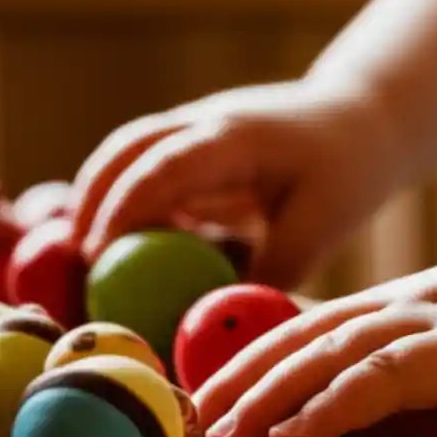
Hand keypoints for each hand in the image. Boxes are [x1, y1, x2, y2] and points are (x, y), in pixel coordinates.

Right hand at [72, 81, 397, 287]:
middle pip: (126, 148)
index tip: (94, 254)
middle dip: (90, 199)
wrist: (363, 116)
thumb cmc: (349, 170)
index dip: (122, 208)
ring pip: (127, 152)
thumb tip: (217, 321)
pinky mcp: (193, 141)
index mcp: (235, 137)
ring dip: (100, 197)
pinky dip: (128, 201)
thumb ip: (268, 273)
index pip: (162, 166)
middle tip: (73, 260)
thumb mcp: (320, 228)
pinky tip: (125, 246)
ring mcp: (195, 125)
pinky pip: (147, 167)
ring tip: (86, 258)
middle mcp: (204, 121)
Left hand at [193, 210, 436, 436]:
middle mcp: (409, 305)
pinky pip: (393, 375)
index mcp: (402, 306)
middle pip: (302, 339)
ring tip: (222, 434)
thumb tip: (345, 424)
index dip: (246, 365)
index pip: (305, 331)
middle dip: (238, 381)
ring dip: (268, 394)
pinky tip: (298, 433)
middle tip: (188, 423)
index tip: (201, 402)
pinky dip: (338, 404)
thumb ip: (408, 386)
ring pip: (333, 352)